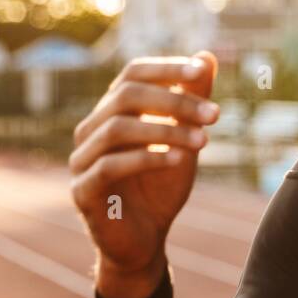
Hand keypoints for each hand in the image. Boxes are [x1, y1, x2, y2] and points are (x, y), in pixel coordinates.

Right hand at [70, 51, 218, 297]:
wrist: (145, 241)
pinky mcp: (82, 191)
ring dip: (166, 130)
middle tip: (215, 114)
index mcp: (112, 112)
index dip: (165, 68)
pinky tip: (179, 160)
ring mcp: (81, 160)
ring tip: (205, 142)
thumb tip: (208, 55)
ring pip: (118, 128)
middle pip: (125, 96)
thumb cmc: (161, 186)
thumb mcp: (185, 140)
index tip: (202, 71)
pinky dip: (146, 158)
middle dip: (174, 101)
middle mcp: (91, 129)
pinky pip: (109, 166)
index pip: (132, 74)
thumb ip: (193, 100)